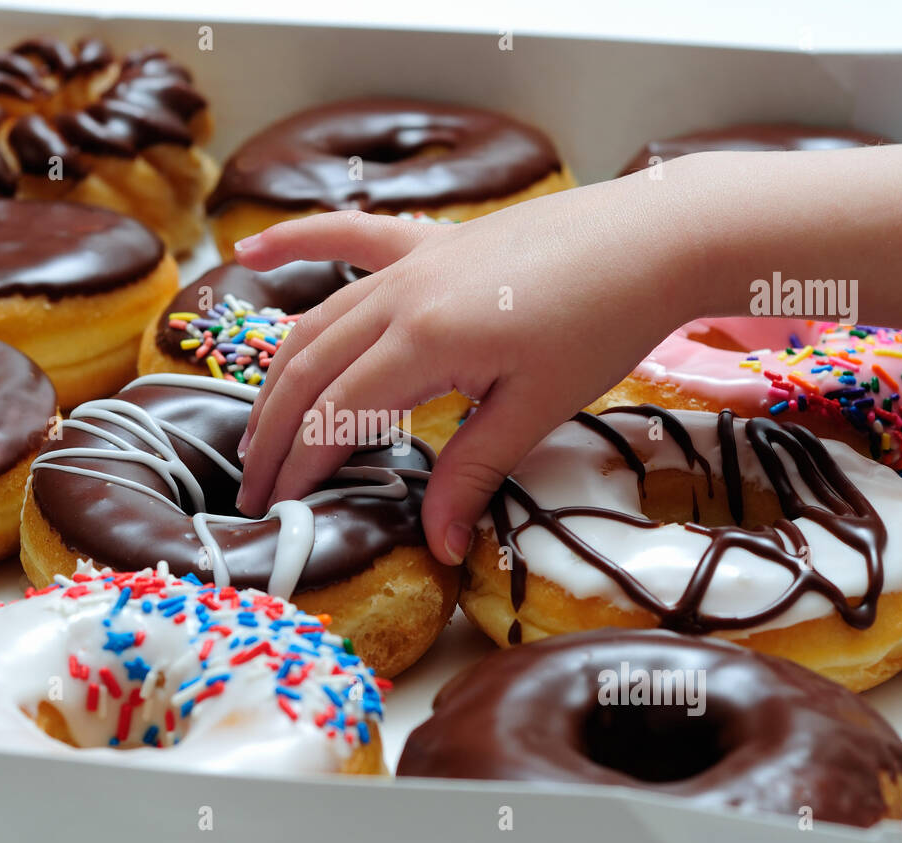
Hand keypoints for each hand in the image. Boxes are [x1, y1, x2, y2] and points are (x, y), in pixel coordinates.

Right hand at [233, 183, 700, 564]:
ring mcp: (409, 262)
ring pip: (317, 321)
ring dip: (277, 376)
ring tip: (254, 427)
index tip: (277, 511)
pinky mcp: (428, 242)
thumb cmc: (603, 324)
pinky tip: (247, 254)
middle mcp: (398, 297)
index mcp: (422, 342)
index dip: (300, 469)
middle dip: (272, 436)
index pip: (334, 416)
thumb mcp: (536, 409)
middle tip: (251, 488)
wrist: (654, 237)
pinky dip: (295, 244)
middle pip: (308, 372)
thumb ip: (473, 472)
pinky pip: (347, 239)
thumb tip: (440, 546)